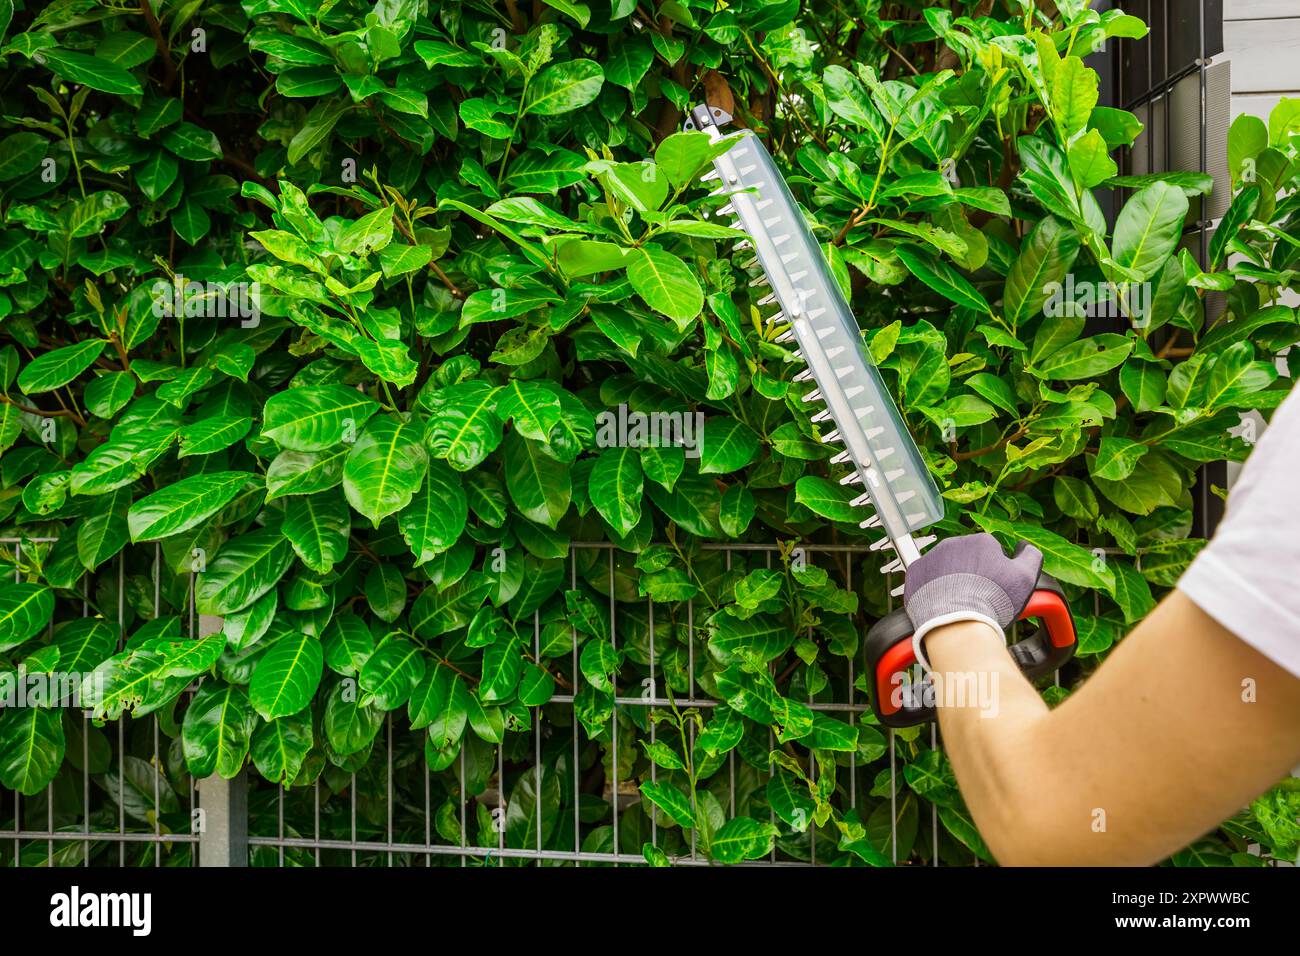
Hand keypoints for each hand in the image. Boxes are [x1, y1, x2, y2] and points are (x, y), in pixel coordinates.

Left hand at [903, 533, 1042, 668]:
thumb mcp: (1026, 577)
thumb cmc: (992, 601)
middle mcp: (953, 543)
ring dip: (950, 580)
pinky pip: (924, 578)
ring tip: (958, 602)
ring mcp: (931, 556)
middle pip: (966, 558)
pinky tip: (941, 602)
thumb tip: (1024, 548)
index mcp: (981, 541)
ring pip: (944, 567)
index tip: (993, 588)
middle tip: (976, 597)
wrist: (957, 623)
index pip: (990, 552)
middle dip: (971, 574)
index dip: (995, 572)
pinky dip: (931, 588)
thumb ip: (1031, 556)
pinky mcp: (914, 573)